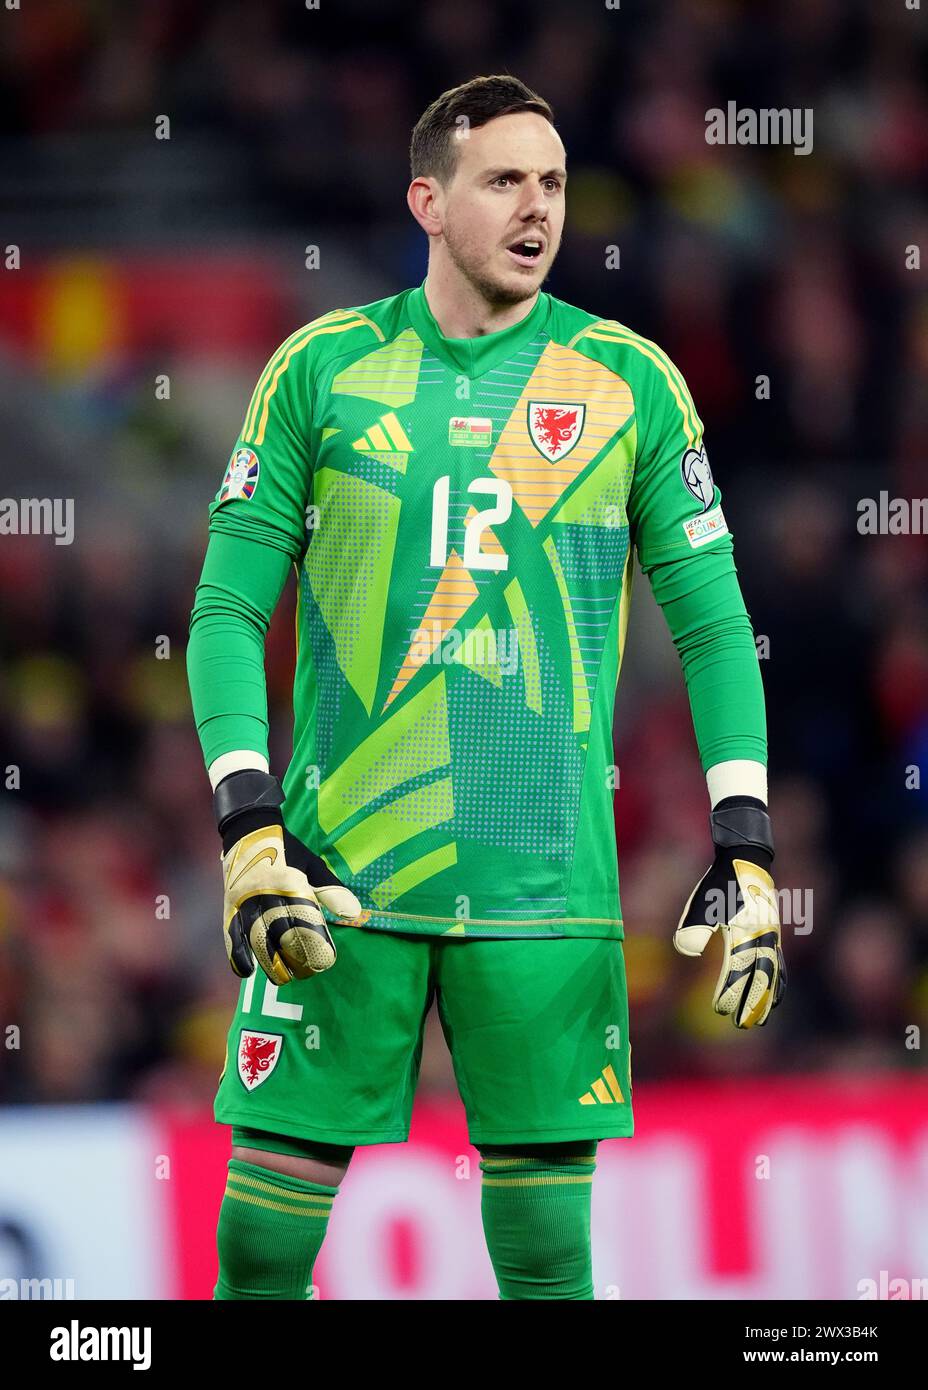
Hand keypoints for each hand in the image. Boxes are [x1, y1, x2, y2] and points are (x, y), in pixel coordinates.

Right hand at [215, 770, 366, 984]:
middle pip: (281, 933)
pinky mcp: (229, 905)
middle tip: (310, 973)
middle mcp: (266, 893)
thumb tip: (354, 913)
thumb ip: (331, 890)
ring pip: (257, 938)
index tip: (327, 961)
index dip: (316, 943)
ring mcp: (245, 900)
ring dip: (270, 961)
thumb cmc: (288, 851)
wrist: (248, 829)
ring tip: (284, 978)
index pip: (305, 919)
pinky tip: (246, 972)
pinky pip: (231, 933)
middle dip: (296, 957)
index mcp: (290, 882)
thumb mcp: (312, 865)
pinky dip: (237, 953)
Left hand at [673, 797, 786, 1028]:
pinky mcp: (773, 934)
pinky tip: (777, 996)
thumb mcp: (702, 902)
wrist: (746, 859)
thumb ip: (694, 927)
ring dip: (767, 998)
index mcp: (745, 931)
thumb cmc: (720, 882)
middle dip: (752, 1003)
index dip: (729, 991)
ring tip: (762, 1020)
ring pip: (773, 974)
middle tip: (742, 1025)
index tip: (719, 1009)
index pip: (738, 969)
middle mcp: (763, 937)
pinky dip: (779, 983)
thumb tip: (687, 952)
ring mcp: (771, 936)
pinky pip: (779, 964)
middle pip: (761, 977)